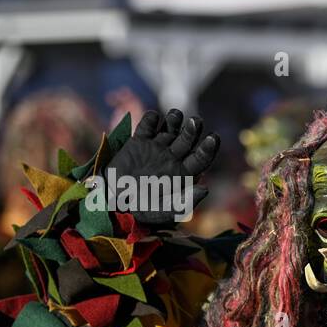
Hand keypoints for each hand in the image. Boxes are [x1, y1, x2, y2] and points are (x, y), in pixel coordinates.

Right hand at [106, 109, 218, 224]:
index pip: (201, 158)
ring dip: (175, 120)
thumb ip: (185, 201)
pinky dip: (151, 119)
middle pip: (188, 139)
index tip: (212, 138)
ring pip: (170, 128)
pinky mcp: (138, 141)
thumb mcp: (166, 211)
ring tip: (176, 115)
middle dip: (193, 129)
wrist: (114, 203)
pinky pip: (147, 125)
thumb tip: (205, 189)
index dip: (208, 149)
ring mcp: (156, 148)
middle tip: (195, 122)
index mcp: (184, 173)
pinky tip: (153, 118)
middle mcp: (173, 158)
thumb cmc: (144, 211)